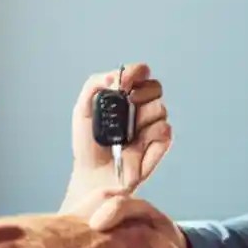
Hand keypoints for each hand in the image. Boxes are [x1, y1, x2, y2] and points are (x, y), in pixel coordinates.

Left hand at [62, 63, 170, 210]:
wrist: (93, 175)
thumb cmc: (88, 146)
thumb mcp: (82, 110)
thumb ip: (94, 85)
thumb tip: (116, 76)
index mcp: (124, 96)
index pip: (140, 73)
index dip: (136, 72)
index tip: (124, 82)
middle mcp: (141, 108)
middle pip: (155, 87)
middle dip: (140, 94)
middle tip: (125, 106)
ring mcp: (152, 125)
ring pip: (159, 107)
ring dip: (141, 118)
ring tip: (125, 133)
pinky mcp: (161, 142)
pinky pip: (165, 129)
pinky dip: (150, 135)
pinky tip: (136, 145)